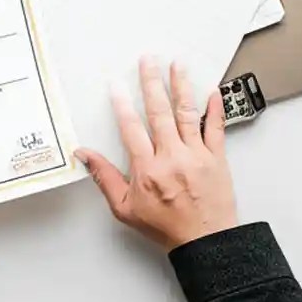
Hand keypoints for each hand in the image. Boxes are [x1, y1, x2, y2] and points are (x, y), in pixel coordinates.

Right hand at [75, 58, 236, 251]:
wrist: (204, 240)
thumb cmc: (166, 226)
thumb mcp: (125, 208)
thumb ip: (104, 178)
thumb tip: (85, 155)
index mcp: (148, 169)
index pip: (131, 129)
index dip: (122, 105)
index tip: (116, 86)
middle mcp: (172, 157)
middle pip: (159, 112)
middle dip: (152, 83)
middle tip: (148, 60)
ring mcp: (196, 155)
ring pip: (187, 113)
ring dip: (181, 86)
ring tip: (177, 65)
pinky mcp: (217, 157)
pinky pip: (216, 127)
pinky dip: (214, 108)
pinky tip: (212, 90)